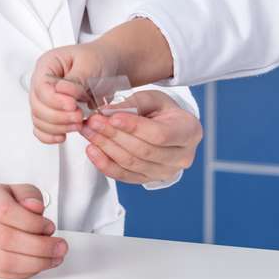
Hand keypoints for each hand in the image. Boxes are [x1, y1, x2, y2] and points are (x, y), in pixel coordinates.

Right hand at [0, 182, 67, 278]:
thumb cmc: (2, 202)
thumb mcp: (18, 190)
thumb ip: (29, 196)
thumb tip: (35, 208)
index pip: (6, 212)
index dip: (32, 222)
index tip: (50, 226)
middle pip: (6, 240)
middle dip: (39, 247)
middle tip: (60, 247)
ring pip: (4, 262)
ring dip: (35, 263)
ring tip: (54, 258)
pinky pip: (3, 274)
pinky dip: (26, 272)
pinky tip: (39, 265)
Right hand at [30, 20, 176, 144]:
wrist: (110, 65)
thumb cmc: (99, 60)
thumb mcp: (90, 63)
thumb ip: (76, 79)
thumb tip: (62, 91)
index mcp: (48, 65)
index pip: (41, 88)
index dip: (55, 101)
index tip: (73, 105)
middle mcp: (44, 83)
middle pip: (37, 106)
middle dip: (58, 116)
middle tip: (79, 116)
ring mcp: (47, 99)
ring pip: (39, 120)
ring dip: (57, 127)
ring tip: (78, 124)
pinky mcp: (53, 112)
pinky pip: (42, 128)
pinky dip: (50, 135)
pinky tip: (63, 135)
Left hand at [79, 89, 201, 184]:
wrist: (169, 128)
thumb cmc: (163, 111)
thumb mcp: (154, 98)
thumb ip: (133, 102)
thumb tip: (107, 111)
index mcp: (189, 132)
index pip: (160, 134)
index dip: (134, 127)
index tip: (111, 117)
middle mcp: (181, 157)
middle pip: (143, 151)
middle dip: (114, 135)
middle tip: (93, 121)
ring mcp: (165, 172)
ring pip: (131, 164)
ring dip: (106, 148)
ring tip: (89, 132)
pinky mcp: (149, 180)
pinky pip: (124, 175)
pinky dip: (105, 164)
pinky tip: (92, 150)